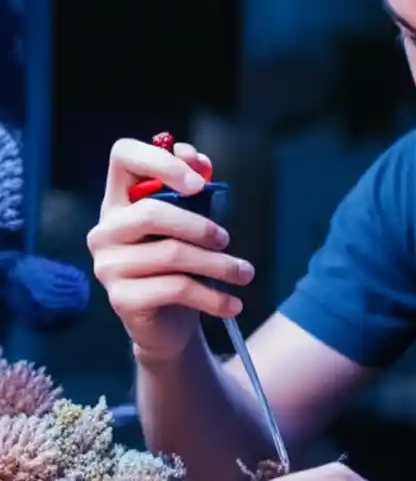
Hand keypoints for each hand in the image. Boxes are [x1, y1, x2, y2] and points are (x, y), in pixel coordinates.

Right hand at [86, 138, 253, 362]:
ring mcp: (108, 266)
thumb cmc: (182, 266)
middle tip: (227, 240)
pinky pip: (175, 289)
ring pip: (171, 254)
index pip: (123, 156)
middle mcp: (105, 230)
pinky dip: (213, 297)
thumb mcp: (191, 226)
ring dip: (219, 264)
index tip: (199, 183)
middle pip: (152, 212)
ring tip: (245, 274)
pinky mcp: (122, 299)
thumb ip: (195, 193)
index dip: (161, 161)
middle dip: (201, 226)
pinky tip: (233, 304)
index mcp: (120, 202)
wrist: (169, 323)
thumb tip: (201, 162)